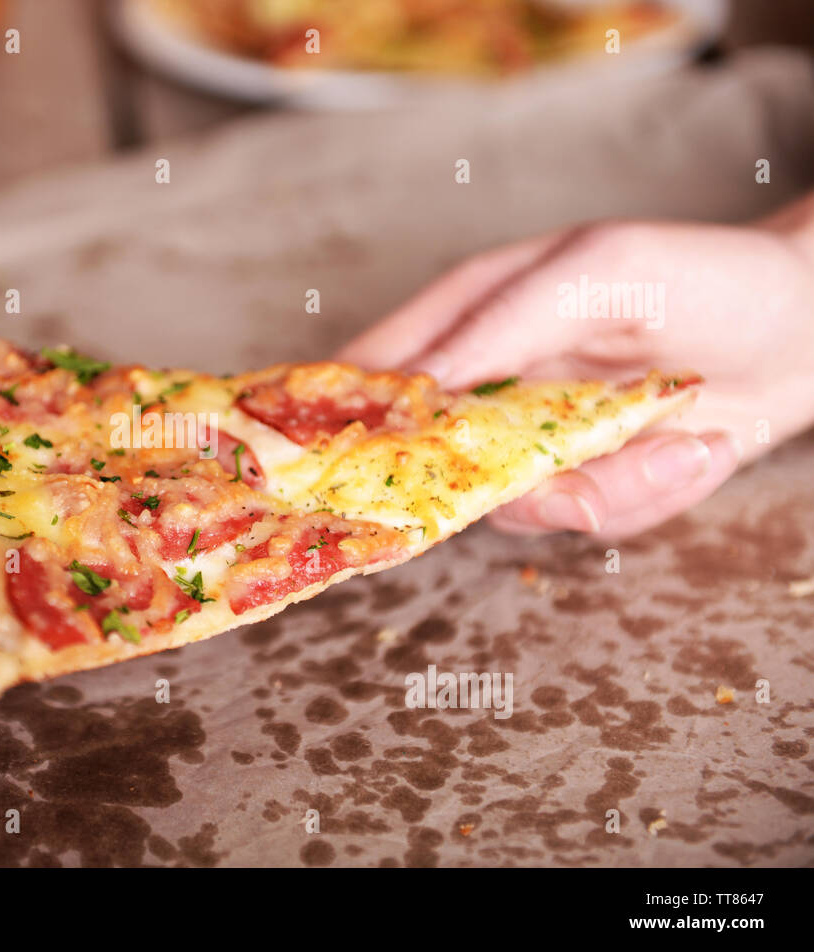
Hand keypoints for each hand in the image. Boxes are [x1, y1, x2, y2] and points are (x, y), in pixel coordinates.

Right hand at [338, 196, 813, 538]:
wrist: (809, 329)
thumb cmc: (702, 275)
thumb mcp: (597, 273)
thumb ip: (499, 323)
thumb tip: (418, 386)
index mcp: (467, 316)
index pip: (370, 373)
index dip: (345, 421)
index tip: (347, 466)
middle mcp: (489, 386)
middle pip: (435, 465)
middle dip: (512, 479)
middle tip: (585, 466)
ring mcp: (537, 440)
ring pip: (522, 506)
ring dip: (611, 484)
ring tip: (679, 437)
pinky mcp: (589, 481)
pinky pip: (590, 518)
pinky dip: (652, 493)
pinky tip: (695, 446)